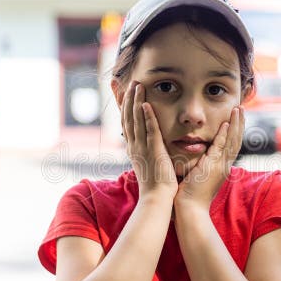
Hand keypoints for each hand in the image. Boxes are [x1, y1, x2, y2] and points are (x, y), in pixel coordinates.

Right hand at [121, 81, 177, 199]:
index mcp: (133, 148)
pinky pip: (149, 130)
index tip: (124, 92)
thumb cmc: (156, 184)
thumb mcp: (148, 164)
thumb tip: (147, 144)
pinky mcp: (153, 151)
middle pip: (127, 117)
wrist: (157, 198)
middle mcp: (134, 146)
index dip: (124, 106)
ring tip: (138, 85)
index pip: (126, 122)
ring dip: (136, 101)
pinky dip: (147, 116)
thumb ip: (147, 151)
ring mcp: (142, 148)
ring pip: (136, 120)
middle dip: (128, 98)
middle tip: (130, 82)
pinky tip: (146, 103)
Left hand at [175, 106, 243, 208]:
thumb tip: (200, 156)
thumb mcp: (199, 176)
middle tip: (241, 107)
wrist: (190, 209)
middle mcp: (225, 165)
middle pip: (236, 140)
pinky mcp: (214, 167)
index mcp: (221, 166)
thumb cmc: (191, 195)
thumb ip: (203, 165)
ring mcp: (221, 166)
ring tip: (238, 109)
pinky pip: (222, 148)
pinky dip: (225, 135)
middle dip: (240, 123)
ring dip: (236, 124)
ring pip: (233, 141)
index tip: (236, 117)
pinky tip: (227, 123)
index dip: (235, 130)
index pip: (231, 144)